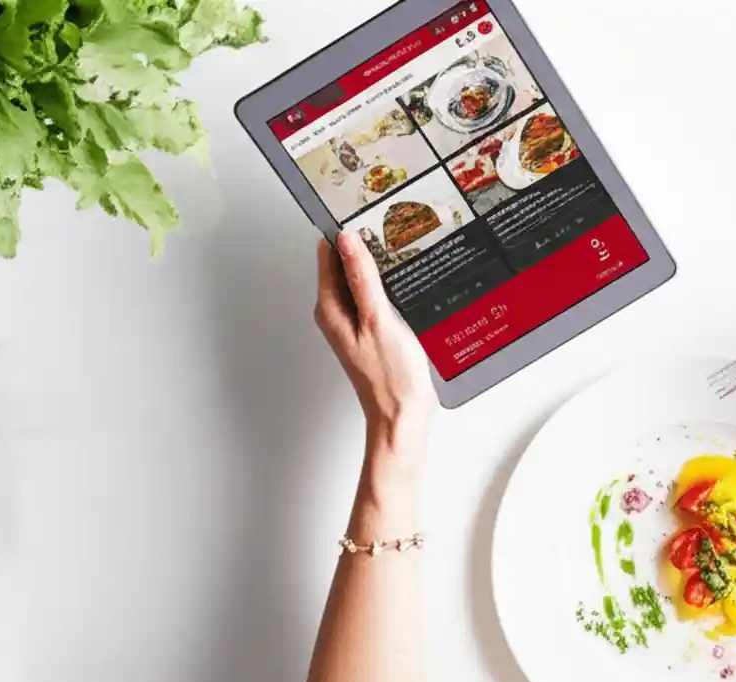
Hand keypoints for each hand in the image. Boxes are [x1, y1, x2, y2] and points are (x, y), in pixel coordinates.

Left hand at [316, 231, 436, 453]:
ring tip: (401, 243)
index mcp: (330, 308)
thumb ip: (362, 278)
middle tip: (387, 221)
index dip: (344, 230)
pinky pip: (374, 296)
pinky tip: (407, 277)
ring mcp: (355, 322)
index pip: (328, 254)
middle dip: (363, 243)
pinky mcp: (372, 329)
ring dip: (377, 263)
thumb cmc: (391, 376)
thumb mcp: (378, 319)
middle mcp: (337, 313)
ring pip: (361, 280)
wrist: (403, 416)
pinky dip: (387, 283)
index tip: (363, 211)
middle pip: (344, 264)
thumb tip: (347, 239)